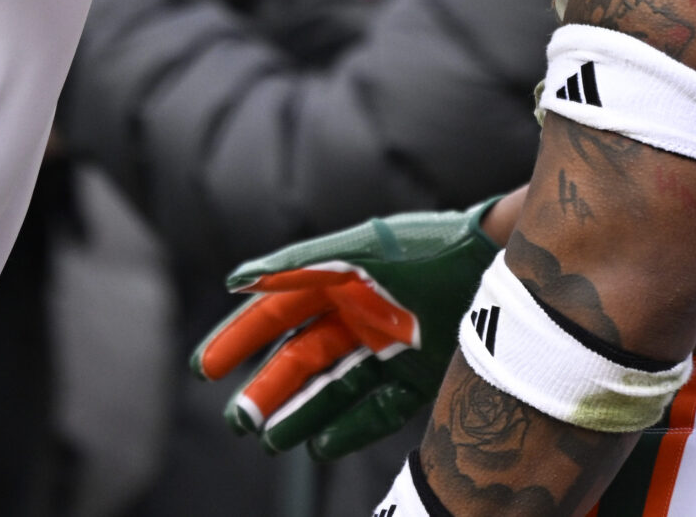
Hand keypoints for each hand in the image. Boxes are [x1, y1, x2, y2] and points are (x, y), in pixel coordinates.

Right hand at [194, 199, 501, 460]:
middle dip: (265, 390)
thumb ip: (296, 267)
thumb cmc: (421, 248)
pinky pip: (374, 409)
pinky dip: (347, 429)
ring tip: (268, 440)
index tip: (203, 369)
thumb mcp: (356, 253)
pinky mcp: (416, 376)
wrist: (492, 264)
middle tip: (236, 421)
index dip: (237, 340)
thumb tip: (235, 281)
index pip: (273, 315)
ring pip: (331, 390)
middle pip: (298, 360)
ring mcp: (386, 349)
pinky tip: (319, 446)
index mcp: (334, 281)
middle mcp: (355, 316)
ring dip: (299, 415)